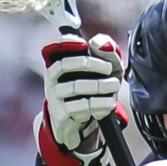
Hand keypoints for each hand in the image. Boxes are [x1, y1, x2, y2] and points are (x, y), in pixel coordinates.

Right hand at [37, 34, 123, 165]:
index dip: (67, 42)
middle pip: (65, 64)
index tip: (86, 45)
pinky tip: (110, 103)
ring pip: (76, 86)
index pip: (55, 46)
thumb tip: (103, 44)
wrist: (79, 124)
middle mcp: (52, 78)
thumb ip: (107, 52)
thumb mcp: (103, 70)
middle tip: (109, 68)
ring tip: (114, 86)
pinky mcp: (60, 113)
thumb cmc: (91, 91)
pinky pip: (80, 106)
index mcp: (59, 62)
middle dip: (91, 63)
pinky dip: (99, 104)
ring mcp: (54, 96)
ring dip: (99, 85)